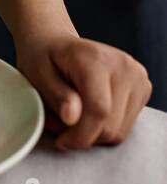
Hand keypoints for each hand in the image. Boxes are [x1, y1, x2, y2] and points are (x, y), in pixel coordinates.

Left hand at [15, 33, 151, 149]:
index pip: (98, 110)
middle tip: (62, 126)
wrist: (56, 42)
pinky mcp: (143, 87)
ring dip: (95, 134)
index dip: (80, 135)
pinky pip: (126, 126)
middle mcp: (123, 65)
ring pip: (120, 131)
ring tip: (75, 118)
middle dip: (84, 135)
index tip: (62, 141)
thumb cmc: (43, 58)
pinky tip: (90, 113)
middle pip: (111, 126)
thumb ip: (57, 97)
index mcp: (95, 58)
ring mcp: (137, 75)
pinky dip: (107, 127)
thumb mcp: (38, 75)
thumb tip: (72, 118)